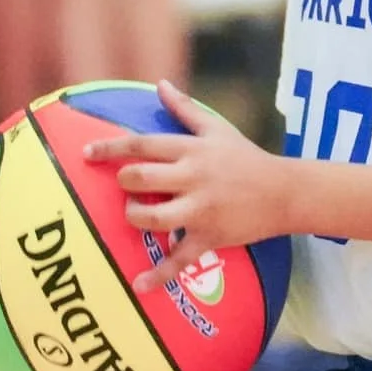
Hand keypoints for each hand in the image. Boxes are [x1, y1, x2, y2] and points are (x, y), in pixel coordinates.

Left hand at [83, 80, 291, 292]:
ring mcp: (200, 209)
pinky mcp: (209, 237)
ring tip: (135, 215)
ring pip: (153, 217)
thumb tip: (160, 84)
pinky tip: (139, 285)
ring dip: (134, 217)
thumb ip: (184, 109)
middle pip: (141, 178)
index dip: (111, 148)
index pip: (143, 145)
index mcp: (192, 150)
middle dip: (125, 182)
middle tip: (128, 186)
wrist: (284, 192)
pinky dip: (159, 275)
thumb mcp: (217, 128)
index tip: (87, 153)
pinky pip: (179, 259)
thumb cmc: (247, 157)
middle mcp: (193, 177)